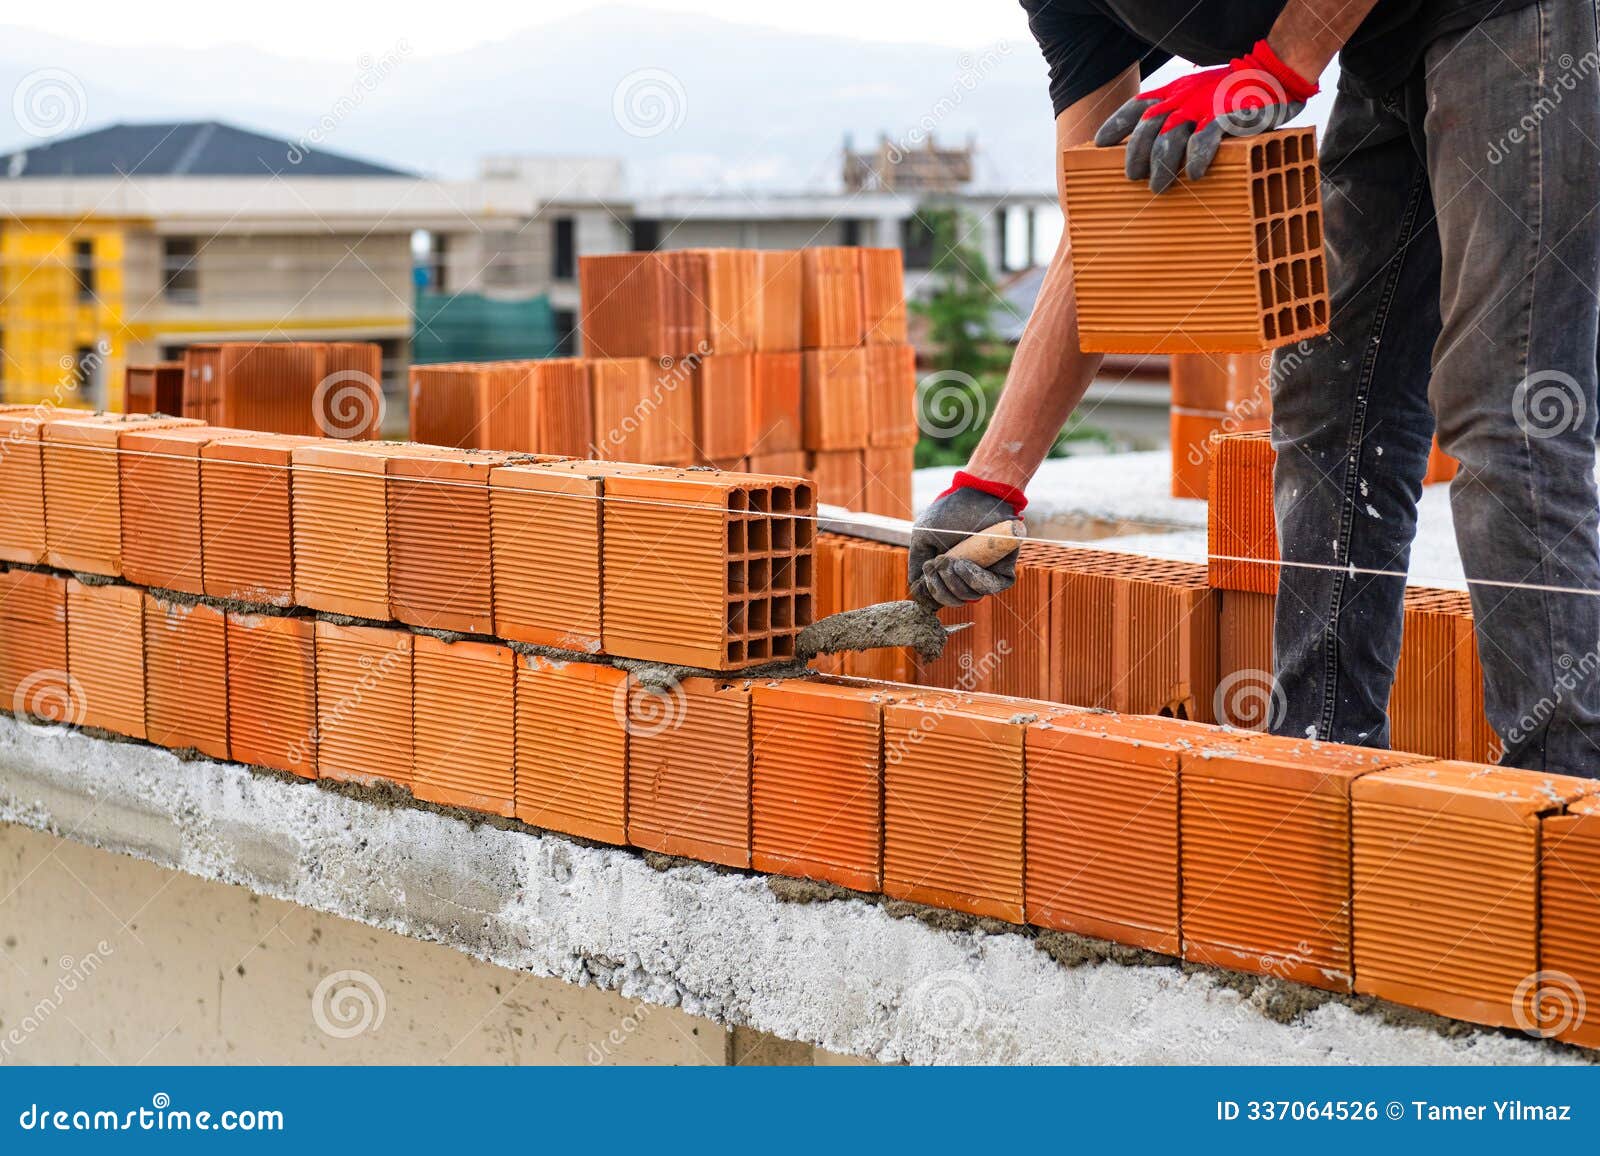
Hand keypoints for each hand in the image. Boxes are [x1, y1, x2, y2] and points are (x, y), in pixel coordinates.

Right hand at [908, 472, 1025, 607]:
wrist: (979, 495)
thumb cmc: (950, 514)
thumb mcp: (923, 538)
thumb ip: (916, 564)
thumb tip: (915, 591)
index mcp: (949, 571)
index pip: (940, 596)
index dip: (932, 592)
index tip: (927, 576)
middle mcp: (967, 575)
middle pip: (953, 600)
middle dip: (941, 588)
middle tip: (939, 564)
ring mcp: (985, 574)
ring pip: (969, 596)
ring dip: (955, 582)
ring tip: (952, 560)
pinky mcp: (1003, 571)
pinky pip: (989, 588)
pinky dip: (973, 579)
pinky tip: (963, 564)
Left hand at [1094, 39, 1317, 192]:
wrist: (1273, 74)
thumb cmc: (1230, 95)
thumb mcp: (1196, 97)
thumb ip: (1174, 116)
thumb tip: (1150, 152)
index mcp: (1173, 93)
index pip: (1136, 107)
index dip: (1115, 124)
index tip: (1100, 144)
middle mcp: (1184, 99)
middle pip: (1147, 130)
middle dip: (1136, 156)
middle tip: (1133, 178)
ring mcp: (1205, 109)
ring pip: (1170, 140)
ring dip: (1161, 167)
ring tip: (1157, 189)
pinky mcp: (1228, 119)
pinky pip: (1205, 141)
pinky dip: (1196, 160)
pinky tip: (1192, 175)